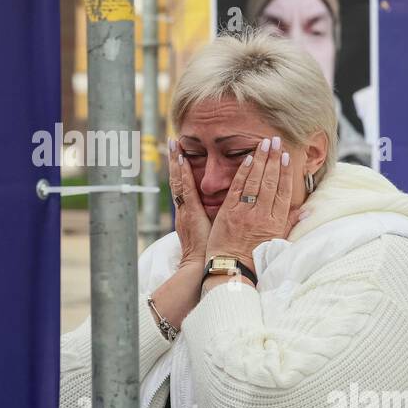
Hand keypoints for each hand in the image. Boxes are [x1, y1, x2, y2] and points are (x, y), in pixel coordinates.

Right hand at [168, 136, 210, 268]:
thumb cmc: (214, 252)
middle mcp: (185, 209)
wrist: (204, 267)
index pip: (186, 185)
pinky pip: (185, 189)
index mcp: (191, 212)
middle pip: (180, 178)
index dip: (183, 168)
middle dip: (176, 159)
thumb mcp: (215, 231)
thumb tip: (233, 207)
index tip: (183, 150)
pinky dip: (182, 173)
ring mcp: (186, 210)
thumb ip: (221, 217)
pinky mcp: (189, 213)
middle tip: (174, 139)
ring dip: (177, 161)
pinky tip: (181, 159)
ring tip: (174, 142)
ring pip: (180, 180)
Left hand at [206, 136, 303, 264]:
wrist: (232, 268)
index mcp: (276, 222)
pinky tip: (248, 158)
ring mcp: (244, 212)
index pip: (284, 192)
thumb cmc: (255, 256)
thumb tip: (308, 210)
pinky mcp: (228, 212)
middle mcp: (262, 215)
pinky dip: (243, 172)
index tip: (287, 156)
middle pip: (271, 182)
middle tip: (276, 140)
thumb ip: (291, 222)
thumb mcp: (278, 240)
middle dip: (274, 159)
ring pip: (255, 181)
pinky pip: (237, 188)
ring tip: (264, 143)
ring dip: (260, 160)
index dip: (286, 172)